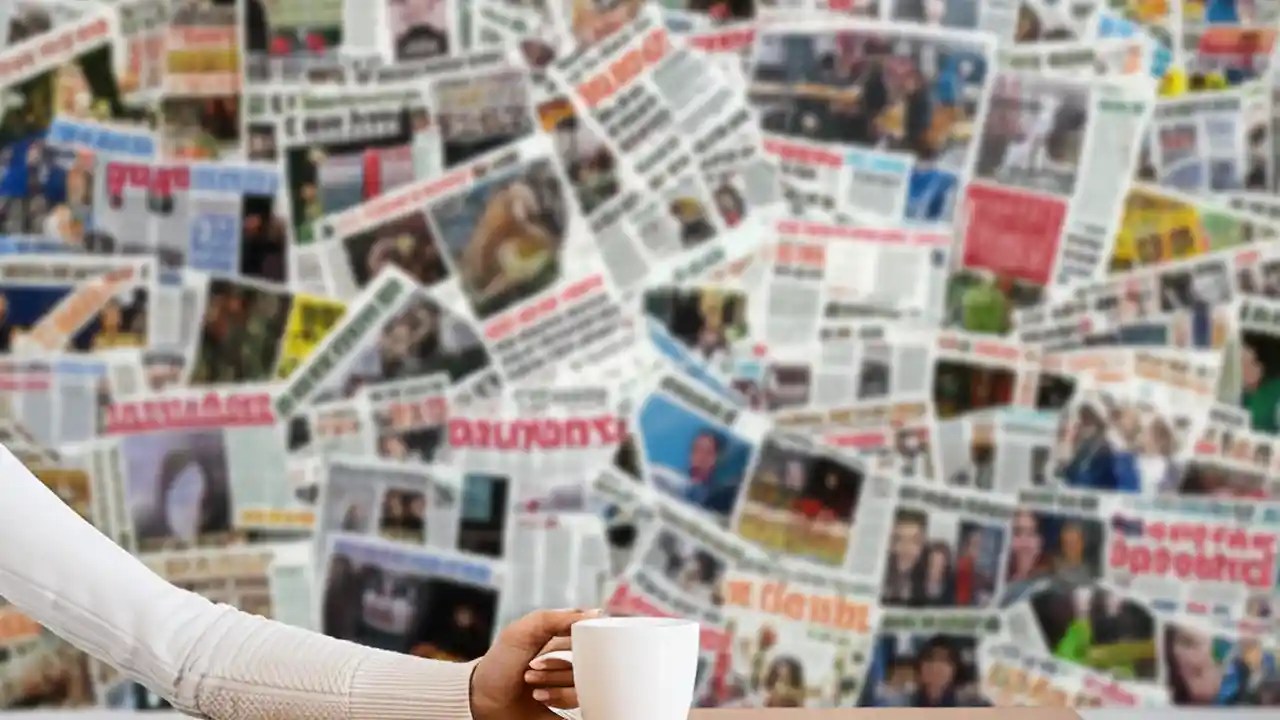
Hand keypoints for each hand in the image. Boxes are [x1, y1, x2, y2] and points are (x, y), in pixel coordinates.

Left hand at [470, 608, 598, 719]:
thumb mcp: (522, 632)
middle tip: (534, 666)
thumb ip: (557, 618)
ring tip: (531, 683)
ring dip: (555, 682)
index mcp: (562, 638)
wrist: (482, 701)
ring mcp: (568, 685)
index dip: (587, 639)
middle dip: (560, 665)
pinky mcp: (568, 706)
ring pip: (584, 683)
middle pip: (589, 661)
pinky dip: (561, 698)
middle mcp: (569, 661)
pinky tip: (541, 697)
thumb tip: (596, 613)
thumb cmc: (498, 663)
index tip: (577, 643)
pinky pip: (583, 702)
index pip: (590, 633)